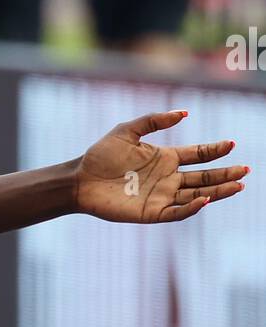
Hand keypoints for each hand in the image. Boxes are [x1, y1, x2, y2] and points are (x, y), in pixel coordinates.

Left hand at [74, 110, 248, 222]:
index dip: (215, 150)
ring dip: (217, 191)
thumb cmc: (100, 155)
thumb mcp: (128, 131)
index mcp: (164, 158)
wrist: (80, 180)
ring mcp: (161, 196)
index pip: (197, 155)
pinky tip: (205, 198)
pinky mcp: (151, 213)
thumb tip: (184, 113)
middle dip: (225, 174)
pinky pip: (176, 212)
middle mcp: (167, 178)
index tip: (232, 144)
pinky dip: (192, 207)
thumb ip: (155, 121)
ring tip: (238, 185)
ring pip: (197, 194)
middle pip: (203, 176)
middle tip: (246, 170)